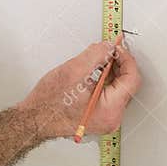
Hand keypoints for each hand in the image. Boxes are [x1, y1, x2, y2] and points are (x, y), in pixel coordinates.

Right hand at [19, 38, 140, 139]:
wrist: (35, 118)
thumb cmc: (49, 103)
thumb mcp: (74, 71)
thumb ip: (97, 55)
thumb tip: (109, 46)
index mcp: (110, 109)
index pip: (131, 79)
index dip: (126, 58)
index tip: (117, 47)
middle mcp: (112, 118)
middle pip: (127, 84)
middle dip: (118, 63)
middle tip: (108, 50)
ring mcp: (106, 119)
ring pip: (118, 89)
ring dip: (111, 71)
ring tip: (98, 60)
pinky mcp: (100, 116)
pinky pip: (110, 95)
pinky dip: (105, 80)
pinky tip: (94, 72)